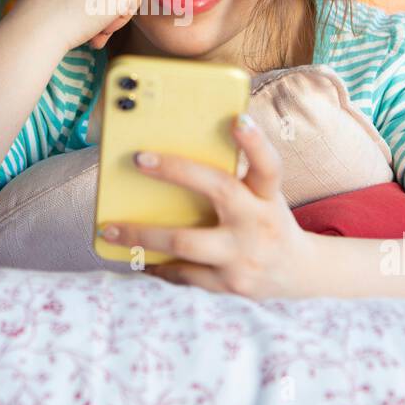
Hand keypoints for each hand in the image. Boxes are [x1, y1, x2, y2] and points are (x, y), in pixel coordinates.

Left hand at [96, 112, 315, 299]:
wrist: (296, 274)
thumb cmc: (264, 220)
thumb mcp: (261, 195)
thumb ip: (235, 175)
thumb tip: (178, 148)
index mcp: (268, 196)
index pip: (268, 166)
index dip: (255, 143)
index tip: (237, 119)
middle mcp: (259, 223)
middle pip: (221, 190)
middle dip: (177, 171)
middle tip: (140, 158)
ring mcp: (244, 257)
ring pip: (186, 242)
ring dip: (143, 234)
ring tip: (109, 228)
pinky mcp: (229, 285)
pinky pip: (183, 274)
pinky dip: (156, 265)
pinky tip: (134, 257)